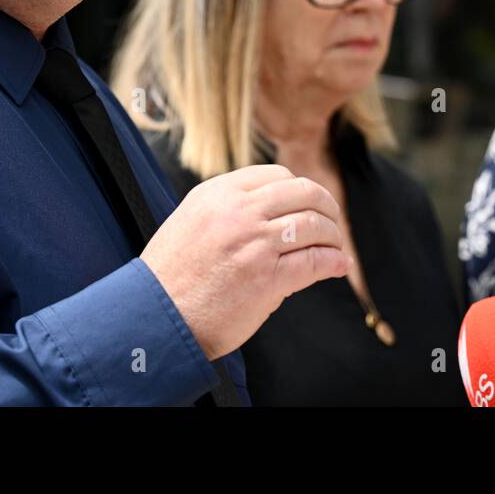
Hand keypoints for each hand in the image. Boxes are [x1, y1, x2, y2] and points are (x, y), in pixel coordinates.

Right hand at [141, 164, 349, 359]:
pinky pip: (315, 261)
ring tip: (335, 248)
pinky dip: (333, 262)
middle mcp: (238, 211)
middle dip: (326, 207)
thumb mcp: (191, 221)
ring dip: (333, 236)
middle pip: (303, 193)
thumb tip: (272, 208)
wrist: (156, 318)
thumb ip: (227, 208)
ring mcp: (254, 243)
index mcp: (218, 193)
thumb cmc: (172, 277)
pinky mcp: (267, 278)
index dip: (300, 190)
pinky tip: (338, 266)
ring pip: (314, 225)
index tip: (309, 204)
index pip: (277, 175)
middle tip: (331, 222)